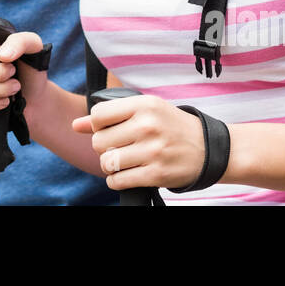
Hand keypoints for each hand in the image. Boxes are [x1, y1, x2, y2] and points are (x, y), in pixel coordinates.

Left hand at [71, 95, 205, 191]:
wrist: (208, 148)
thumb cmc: (171, 126)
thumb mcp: (146, 110)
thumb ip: (109, 115)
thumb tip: (75, 125)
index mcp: (144, 105)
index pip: (98, 115)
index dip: (98, 125)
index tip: (109, 129)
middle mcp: (148, 126)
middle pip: (99, 141)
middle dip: (104, 146)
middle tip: (118, 146)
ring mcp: (152, 151)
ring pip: (107, 162)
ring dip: (110, 165)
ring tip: (123, 160)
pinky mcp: (156, 174)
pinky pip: (118, 180)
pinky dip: (116, 179)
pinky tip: (127, 173)